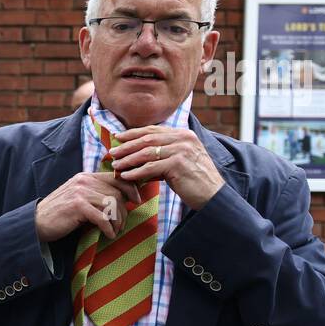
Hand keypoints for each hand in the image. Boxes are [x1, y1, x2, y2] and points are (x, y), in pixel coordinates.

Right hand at [36, 171, 142, 243]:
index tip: (137, 199)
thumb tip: (119, 199)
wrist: (36, 223)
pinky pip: (102, 217)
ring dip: (117, 221)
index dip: (130, 188)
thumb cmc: (59, 214)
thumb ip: (94, 194)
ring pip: (112, 204)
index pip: (115, 177)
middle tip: (121, 225)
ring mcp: (80, 192)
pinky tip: (108, 235)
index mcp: (85, 177)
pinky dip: (108, 228)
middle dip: (123, 211)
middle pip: (116, 192)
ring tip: (114, 231)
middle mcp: (83, 181)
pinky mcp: (77, 206)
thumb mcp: (78, 198)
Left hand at [107, 125, 224, 210]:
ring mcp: (181, 150)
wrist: (212, 195)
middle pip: (147, 139)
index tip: (118, 138)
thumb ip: (163, 153)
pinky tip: (126, 176)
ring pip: (147, 152)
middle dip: (127, 146)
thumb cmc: (194, 180)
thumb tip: (137, 155)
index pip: (153, 130)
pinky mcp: (177, 164)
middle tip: (112, 152)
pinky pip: (150, 168)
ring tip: (116, 165)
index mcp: (183, 134)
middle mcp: (183, 139)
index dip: (133, 133)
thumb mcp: (179, 160)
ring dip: (128, 159)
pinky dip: (136, 172)